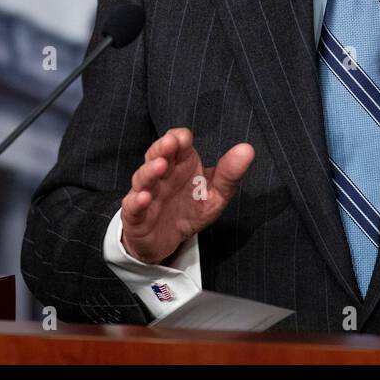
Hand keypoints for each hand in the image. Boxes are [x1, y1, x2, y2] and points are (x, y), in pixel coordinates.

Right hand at [119, 127, 254, 264]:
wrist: (168, 241)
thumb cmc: (190, 209)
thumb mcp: (215, 194)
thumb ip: (229, 174)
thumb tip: (248, 149)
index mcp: (179, 164)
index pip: (175, 142)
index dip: (178, 138)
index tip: (185, 138)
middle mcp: (161, 175)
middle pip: (156, 155)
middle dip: (162, 148)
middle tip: (170, 143)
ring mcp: (146, 193)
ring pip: (142, 178)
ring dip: (149, 171)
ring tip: (160, 166)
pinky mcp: (135, 216)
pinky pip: (132, 207)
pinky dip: (136, 201)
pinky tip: (144, 198)